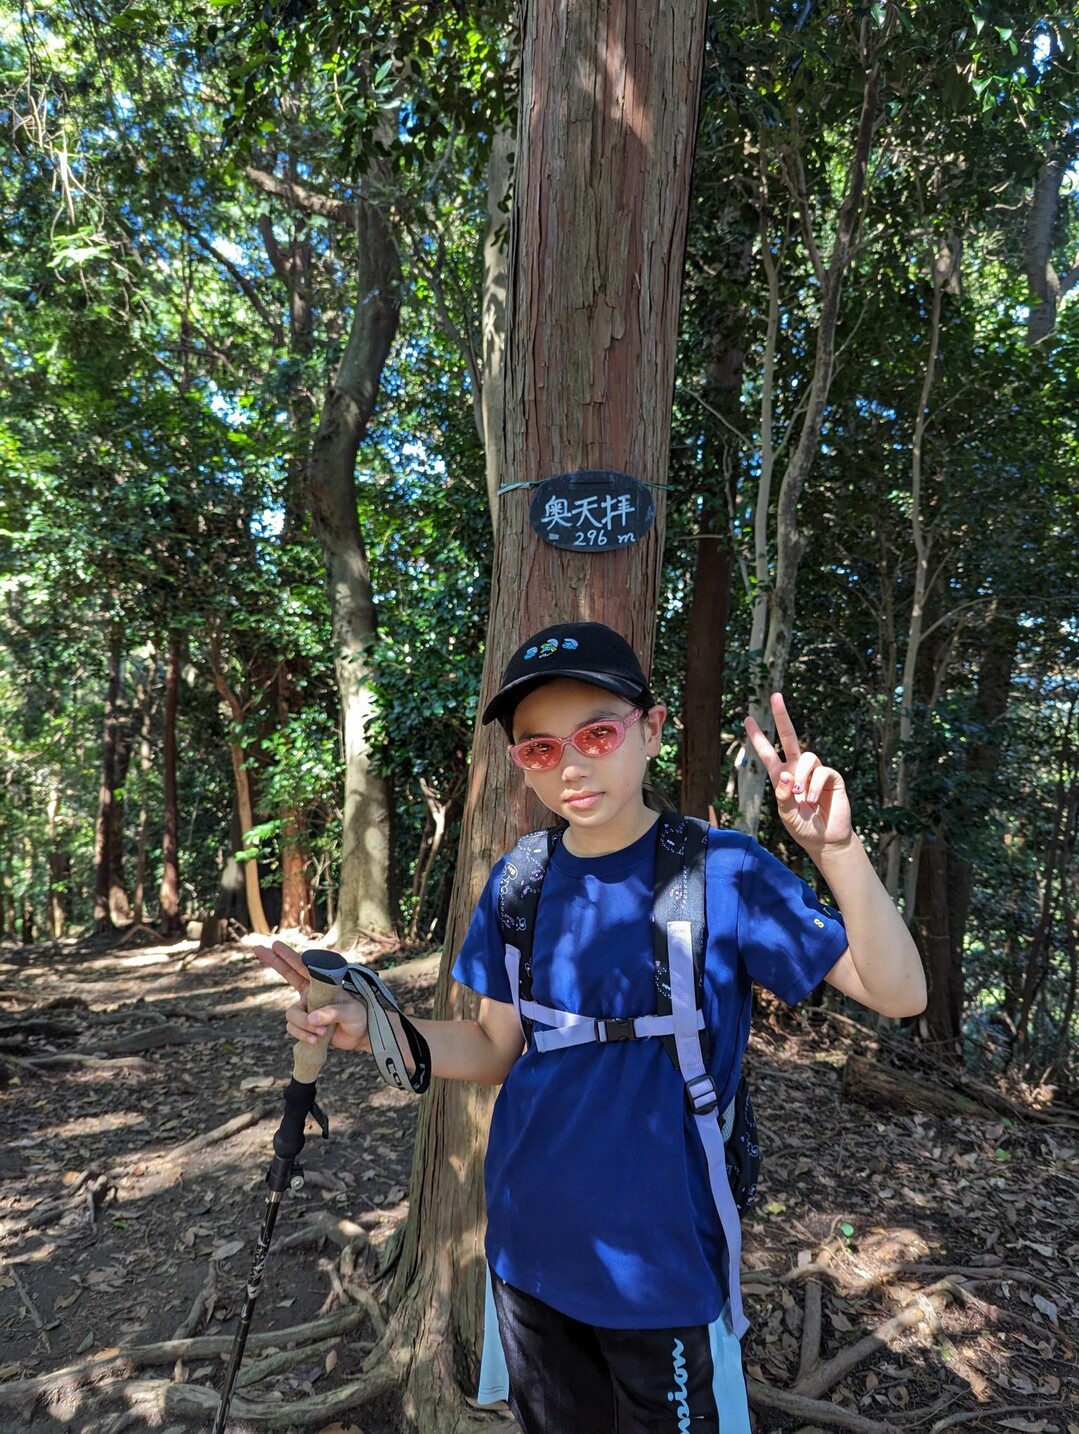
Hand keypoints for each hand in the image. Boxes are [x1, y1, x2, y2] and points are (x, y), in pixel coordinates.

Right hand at [253, 939, 370, 1052]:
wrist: (361, 1035)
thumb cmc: (359, 1017)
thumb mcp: (350, 1012)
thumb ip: (332, 1013)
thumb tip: (312, 1018)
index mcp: (323, 984)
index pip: (304, 966)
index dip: (288, 955)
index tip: (275, 944)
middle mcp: (311, 993)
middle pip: (288, 974)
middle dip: (273, 962)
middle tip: (257, 949)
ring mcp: (307, 1009)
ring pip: (291, 1014)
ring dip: (303, 1024)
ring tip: (322, 1031)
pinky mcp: (305, 1025)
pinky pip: (294, 1029)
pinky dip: (303, 1035)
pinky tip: (316, 1039)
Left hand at [743, 694, 852, 852]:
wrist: (825, 840)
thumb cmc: (802, 827)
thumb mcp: (785, 814)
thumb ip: (782, 796)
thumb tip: (786, 775)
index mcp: (781, 776)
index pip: (767, 752)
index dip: (758, 736)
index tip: (747, 718)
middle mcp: (797, 770)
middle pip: (789, 737)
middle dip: (782, 716)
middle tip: (775, 696)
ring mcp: (815, 772)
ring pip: (808, 756)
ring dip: (803, 777)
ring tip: (802, 797)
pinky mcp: (832, 777)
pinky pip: (822, 771)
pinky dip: (815, 786)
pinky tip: (813, 800)